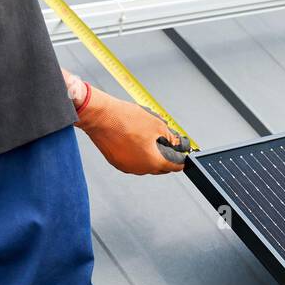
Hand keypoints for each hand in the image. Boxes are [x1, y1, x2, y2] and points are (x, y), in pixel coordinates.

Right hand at [73, 82, 187, 174]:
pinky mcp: (116, 161)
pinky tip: (138, 140)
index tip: (184, 157)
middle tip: (170, 144)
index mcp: (152, 162)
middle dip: (167, 157)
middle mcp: (139, 169)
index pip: (174, 166)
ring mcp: (126, 166)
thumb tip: (175, 142)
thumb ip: (170, 137)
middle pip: (160, 167)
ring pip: (145, 164)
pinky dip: (138, 154)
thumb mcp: (156, 124)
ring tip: (152, 139)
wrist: (100, 116)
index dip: (181, 160)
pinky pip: (133, 160)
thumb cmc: (125, 119)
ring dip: (151, 155)